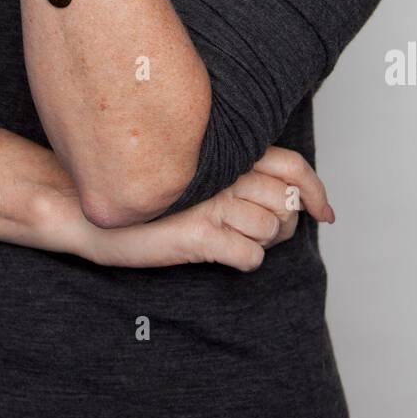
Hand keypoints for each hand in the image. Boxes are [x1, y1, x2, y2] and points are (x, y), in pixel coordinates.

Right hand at [70, 146, 334, 271]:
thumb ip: (235, 179)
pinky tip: (221, 255)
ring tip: (231, 241)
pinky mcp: (196, 234)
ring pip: (271, 229)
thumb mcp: (196, 181)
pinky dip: (244, 260)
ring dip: (260, 243)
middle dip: (284, 225)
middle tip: (258, 233)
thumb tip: (283, 201)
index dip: (316, 190)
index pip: (291, 165)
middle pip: (286, 202)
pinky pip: (248, 255)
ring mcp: (210, 203)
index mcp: (226, 157)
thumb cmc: (147, 201)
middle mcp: (223, 175)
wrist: (92, 214)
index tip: (324, 213)